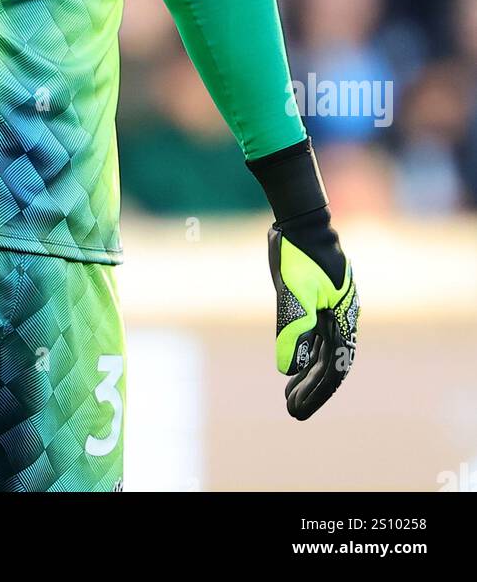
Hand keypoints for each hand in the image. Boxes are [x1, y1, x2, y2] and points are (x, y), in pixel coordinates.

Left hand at [267, 211, 358, 420]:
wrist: (300, 221)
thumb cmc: (298, 255)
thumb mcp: (294, 293)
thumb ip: (294, 330)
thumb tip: (289, 368)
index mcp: (343, 317)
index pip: (336, 366)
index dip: (318, 391)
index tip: (299, 410)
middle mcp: (342, 316)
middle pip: (331, 363)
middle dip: (312, 389)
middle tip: (292, 410)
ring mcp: (331, 309)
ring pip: (324, 352)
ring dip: (308, 375)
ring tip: (289, 396)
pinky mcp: (318, 302)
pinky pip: (316, 337)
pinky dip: (305, 354)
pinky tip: (291, 366)